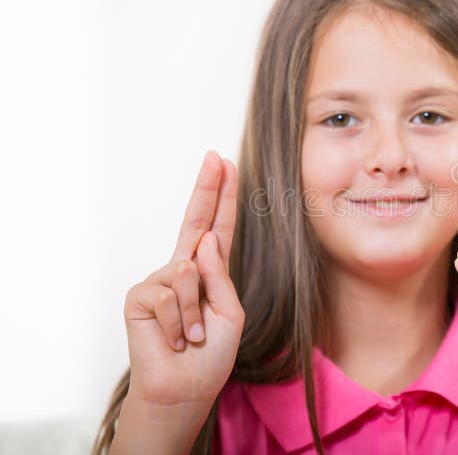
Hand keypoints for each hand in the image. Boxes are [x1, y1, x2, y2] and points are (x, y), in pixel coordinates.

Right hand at [123, 150, 244, 410]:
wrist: (186, 387)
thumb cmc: (211, 353)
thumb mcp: (230, 313)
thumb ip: (220, 276)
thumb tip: (203, 241)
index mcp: (210, 271)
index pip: (218, 228)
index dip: (222, 198)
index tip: (226, 165)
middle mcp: (184, 269)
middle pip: (196, 223)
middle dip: (208, 189)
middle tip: (216, 158)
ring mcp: (160, 281)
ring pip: (188, 274)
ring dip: (198, 312)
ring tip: (193, 335)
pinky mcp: (140, 297)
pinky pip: (170, 296)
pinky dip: (181, 323)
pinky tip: (176, 339)